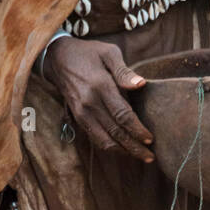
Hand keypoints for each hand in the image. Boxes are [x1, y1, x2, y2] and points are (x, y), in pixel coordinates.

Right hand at [45, 37, 153, 161]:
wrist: (58, 58)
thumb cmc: (88, 53)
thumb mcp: (108, 53)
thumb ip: (124, 71)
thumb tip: (141, 84)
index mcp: (100, 86)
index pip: (123, 115)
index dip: (137, 130)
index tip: (151, 139)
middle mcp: (90, 104)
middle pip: (115, 133)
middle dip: (134, 147)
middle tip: (150, 156)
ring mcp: (82, 113)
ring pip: (104, 141)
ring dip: (123, 151)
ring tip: (139, 155)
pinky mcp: (78, 118)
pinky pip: (95, 138)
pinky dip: (110, 147)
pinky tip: (123, 149)